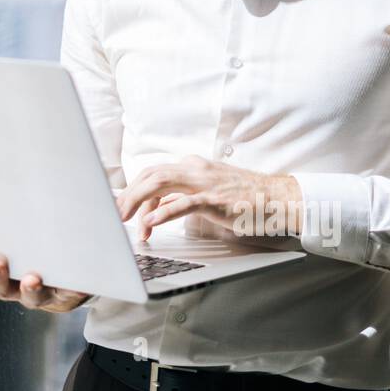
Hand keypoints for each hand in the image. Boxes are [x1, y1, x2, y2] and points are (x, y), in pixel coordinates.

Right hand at [0, 254, 90, 312]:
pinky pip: (74, 292)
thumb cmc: (30, 267)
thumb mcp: (2, 263)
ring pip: (38, 296)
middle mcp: (23, 290)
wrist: (75, 280)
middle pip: (7, 290)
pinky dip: (74, 287)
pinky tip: (72, 280)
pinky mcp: (74, 292)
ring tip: (32, 277)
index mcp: (5, 281)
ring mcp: (49, 293)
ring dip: (33, 288)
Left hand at [116, 155, 302, 242]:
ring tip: (121, 217)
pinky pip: (185, 203)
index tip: (120, 206)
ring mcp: (204, 183)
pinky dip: (164, 212)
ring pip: (161, 183)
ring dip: (137, 200)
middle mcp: (194, 169)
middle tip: (112, 213)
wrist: (276, 198)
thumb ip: (181, 198)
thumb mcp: (206, 194)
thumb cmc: (242, 199)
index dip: (133, 189)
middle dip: (127, 194)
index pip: (153, 173)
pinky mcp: (215, 200)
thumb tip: (155, 211)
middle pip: (150, 175)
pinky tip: (150, 223)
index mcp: (191, 167)